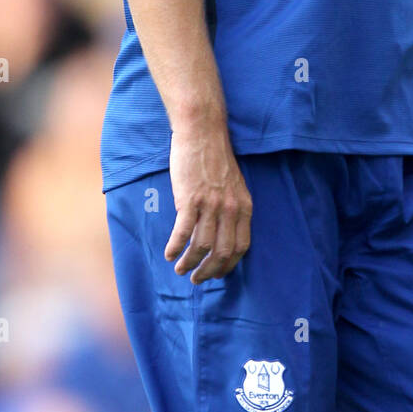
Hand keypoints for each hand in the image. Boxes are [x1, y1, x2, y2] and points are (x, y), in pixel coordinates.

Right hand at [164, 128, 252, 282]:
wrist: (202, 132)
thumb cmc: (215, 157)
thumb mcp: (234, 185)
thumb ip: (231, 208)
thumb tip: (223, 232)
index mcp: (244, 206)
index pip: (241, 247)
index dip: (229, 265)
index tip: (217, 273)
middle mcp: (230, 209)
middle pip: (223, 253)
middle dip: (209, 271)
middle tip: (197, 279)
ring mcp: (210, 205)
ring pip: (202, 247)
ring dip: (189, 263)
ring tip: (180, 269)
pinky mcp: (190, 199)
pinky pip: (183, 233)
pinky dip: (175, 247)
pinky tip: (169, 253)